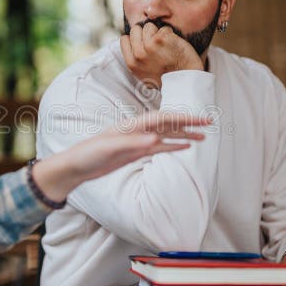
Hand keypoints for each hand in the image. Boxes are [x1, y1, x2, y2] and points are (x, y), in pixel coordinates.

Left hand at [32, 112, 210, 202]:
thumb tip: (155, 140)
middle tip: (210, 125)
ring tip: (204, 138)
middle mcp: (137, 130)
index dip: (183, 119)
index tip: (201, 121)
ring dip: (184, 135)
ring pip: (167, 135)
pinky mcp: (135, 152)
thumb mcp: (109, 149)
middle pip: (168, 124)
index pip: (164, 118)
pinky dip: (174, 146)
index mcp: (133, 125)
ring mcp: (137, 141)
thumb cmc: (88, 155)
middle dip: (189, 124)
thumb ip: (133, 144)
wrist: (75, 167)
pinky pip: (159, 147)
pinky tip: (185, 147)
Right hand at [120, 21, 202, 88]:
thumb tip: (130, 42)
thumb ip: (136, 61)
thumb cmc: (167, 78)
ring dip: (158, 32)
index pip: (125, 39)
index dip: (136, 39)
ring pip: (148, 26)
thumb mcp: (144, 75)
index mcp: (132, 63)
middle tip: (156, 44)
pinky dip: (170, 34)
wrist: (185, 80)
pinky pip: (164, 28)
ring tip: (166, 45)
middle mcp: (138, 54)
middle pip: (135, 29)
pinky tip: (174, 45)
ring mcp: (149, 45)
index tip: (145, 44)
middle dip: (145, 33)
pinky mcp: (162, 39)